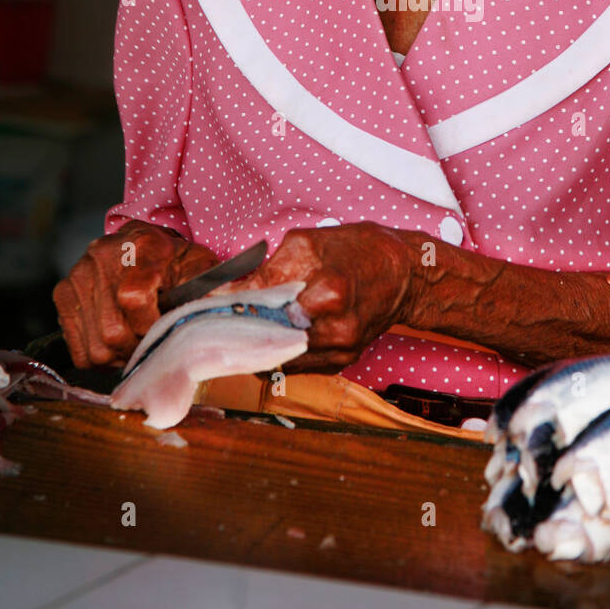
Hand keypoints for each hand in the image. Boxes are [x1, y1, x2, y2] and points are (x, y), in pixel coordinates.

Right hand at [53, 220, 219, 368]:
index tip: (163, 329)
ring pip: (96, 346)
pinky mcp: (63, 293)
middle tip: (153, 342)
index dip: (149, 325)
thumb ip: (212, 286)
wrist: (141, 243)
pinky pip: (78, 348)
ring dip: (121, 356)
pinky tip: (117, 342)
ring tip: (137, 341)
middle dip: (138, 346)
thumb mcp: (199, 266)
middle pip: (113, 331)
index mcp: (143, 244)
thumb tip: (222, 307)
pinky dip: (100, 355)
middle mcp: (103, 255)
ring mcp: (79, 275)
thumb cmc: (174, 260)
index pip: (133, 298)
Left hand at [225, 221, 417, 373]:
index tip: (205, 306)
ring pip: (279, 358)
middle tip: (215, 319)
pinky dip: (278, 351)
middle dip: (240, 330)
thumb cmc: (357, 250)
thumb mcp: (307, 243)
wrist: (404, 274)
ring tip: (238, 327)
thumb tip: (223, 291)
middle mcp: (336, 329)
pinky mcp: (341, 362)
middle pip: (269, 339)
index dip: (231, 308)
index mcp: (329, 292)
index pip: (264, 309)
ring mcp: (340, 351)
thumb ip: (265, 270)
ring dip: (256, 344)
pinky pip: (297, 364)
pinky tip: (268, 334)